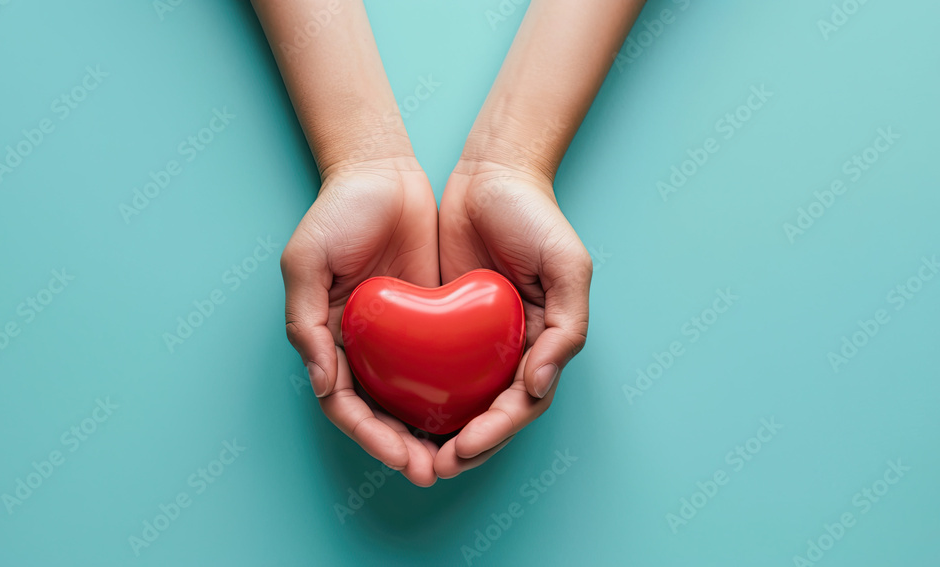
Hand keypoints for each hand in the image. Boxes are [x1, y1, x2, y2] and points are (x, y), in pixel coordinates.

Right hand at [281, 157, 440, 486]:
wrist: (384, 171)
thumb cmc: (337, 212)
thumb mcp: (305, 262)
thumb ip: (306, 323)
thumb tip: (322, 384)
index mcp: (329, 340)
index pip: (345, 406)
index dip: (369, 437)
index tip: (400, 457)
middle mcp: (364, 346)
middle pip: (382, 414)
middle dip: (403, 447)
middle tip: (434, 470)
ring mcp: (399, 336)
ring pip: (414, 400)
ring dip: (432, 432)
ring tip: (460, 456)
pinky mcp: (433, 320)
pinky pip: (444, 367)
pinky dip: (455, 394)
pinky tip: (478, 413)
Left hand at [434, 160, 591, 478]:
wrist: (489, 174)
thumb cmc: (535, 216)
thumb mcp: (569, 265)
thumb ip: (567, 327)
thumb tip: (538, 387)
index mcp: (542, 344)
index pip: (520, 404)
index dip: (495, 432)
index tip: (463, 448)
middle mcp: (508, 348)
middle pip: (486, 414)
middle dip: (463, 447)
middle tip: (430, 467)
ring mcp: (472, 338)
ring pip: (454, 401)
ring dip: (434, 434)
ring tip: (408, 456)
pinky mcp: (439, 322)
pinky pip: (425, 367)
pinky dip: (414, 394)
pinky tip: (391, 412)